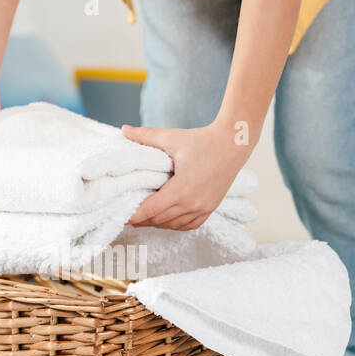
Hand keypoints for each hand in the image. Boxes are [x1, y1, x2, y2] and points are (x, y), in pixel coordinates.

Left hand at [123, 122, 251, 229]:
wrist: (234, 143)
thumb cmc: (203, 140)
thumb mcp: (172, 138)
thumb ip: (145, 136)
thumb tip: (124, 130)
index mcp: (181, 190)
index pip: (149, 210)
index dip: (133, 215)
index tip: (121, 215)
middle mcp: (192, 204)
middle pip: (159, 220)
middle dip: (142, 219)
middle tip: (128, 214)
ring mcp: (203, 208)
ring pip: (173, 225)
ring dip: (158, 222)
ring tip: (144, 217)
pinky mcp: (210, 208)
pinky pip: (189, 225)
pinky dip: (175, 224)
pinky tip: (166, 218)